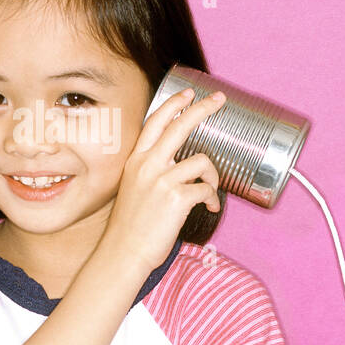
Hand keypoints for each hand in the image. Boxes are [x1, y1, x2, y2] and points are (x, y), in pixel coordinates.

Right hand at [100, 88, 226, 273]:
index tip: (190, 93)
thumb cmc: (133, 224)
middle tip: (220, 99)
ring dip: (212, 177)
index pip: (156, 123)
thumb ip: (153, 172)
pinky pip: (206, 189)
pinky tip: (208, 209)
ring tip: (209, 192)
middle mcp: (147, 165)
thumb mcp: (136, 188)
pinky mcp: (176, 197)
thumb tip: (181, 165)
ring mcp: (161, 180)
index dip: (174, 104)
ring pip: (202, 161)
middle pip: (179, 126)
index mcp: (136, 160)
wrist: (125, 251)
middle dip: (203, 109)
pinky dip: (212, 199)